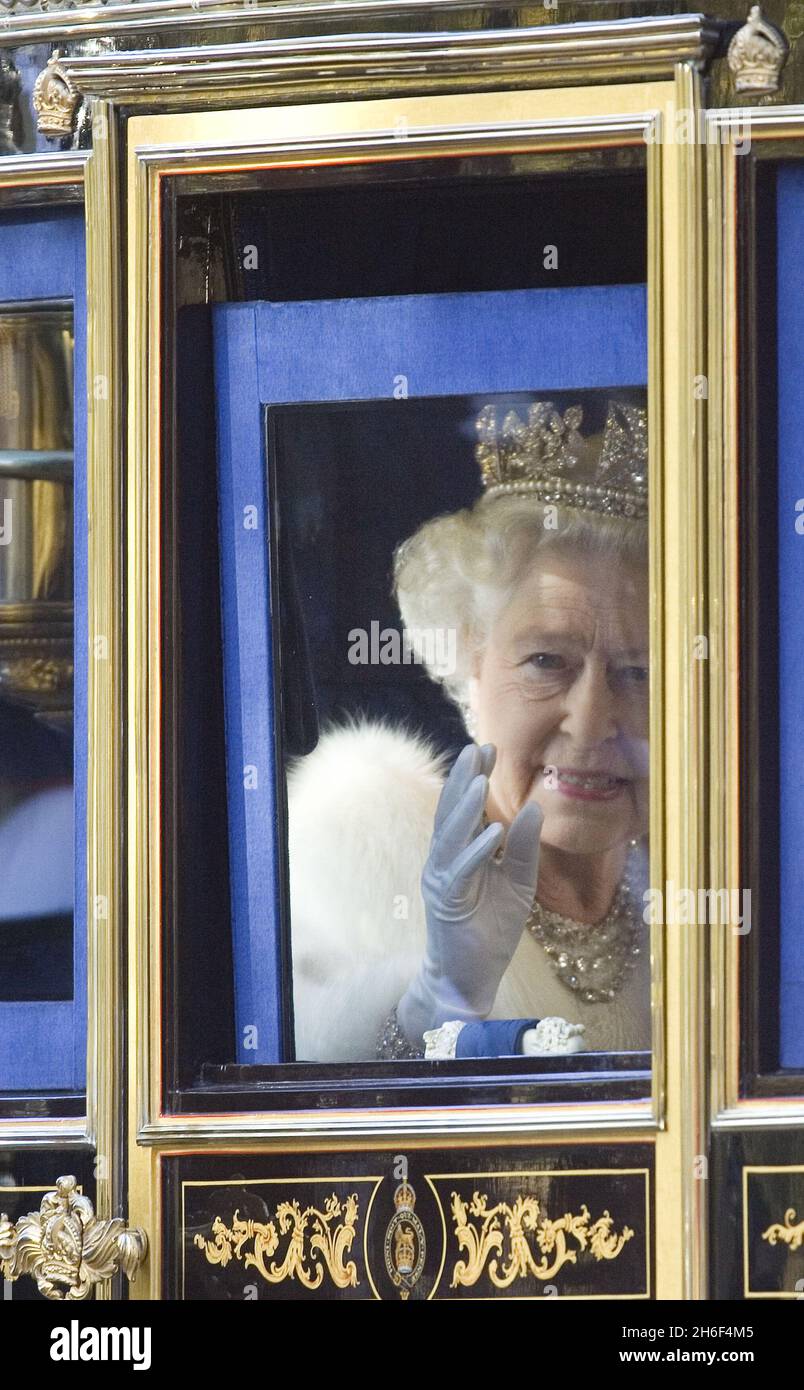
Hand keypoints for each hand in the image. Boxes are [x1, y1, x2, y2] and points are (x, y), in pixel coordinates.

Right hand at [397, 741, 542, 1044]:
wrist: (470, 978)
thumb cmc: (490, 931)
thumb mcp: (517, 884)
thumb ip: (523, 849)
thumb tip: (534, 809)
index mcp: (460, 854)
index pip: (466, 808)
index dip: (474, 777)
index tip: (488, 748)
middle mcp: (445, 861)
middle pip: (452, 812)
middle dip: (464, 779)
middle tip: (477, 747)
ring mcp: (442, 881)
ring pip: (450, 836)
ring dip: (465, 807)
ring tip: (481, 778)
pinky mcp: (447, 904)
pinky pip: (461, 872)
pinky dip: (476, 851)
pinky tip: (492, 831)